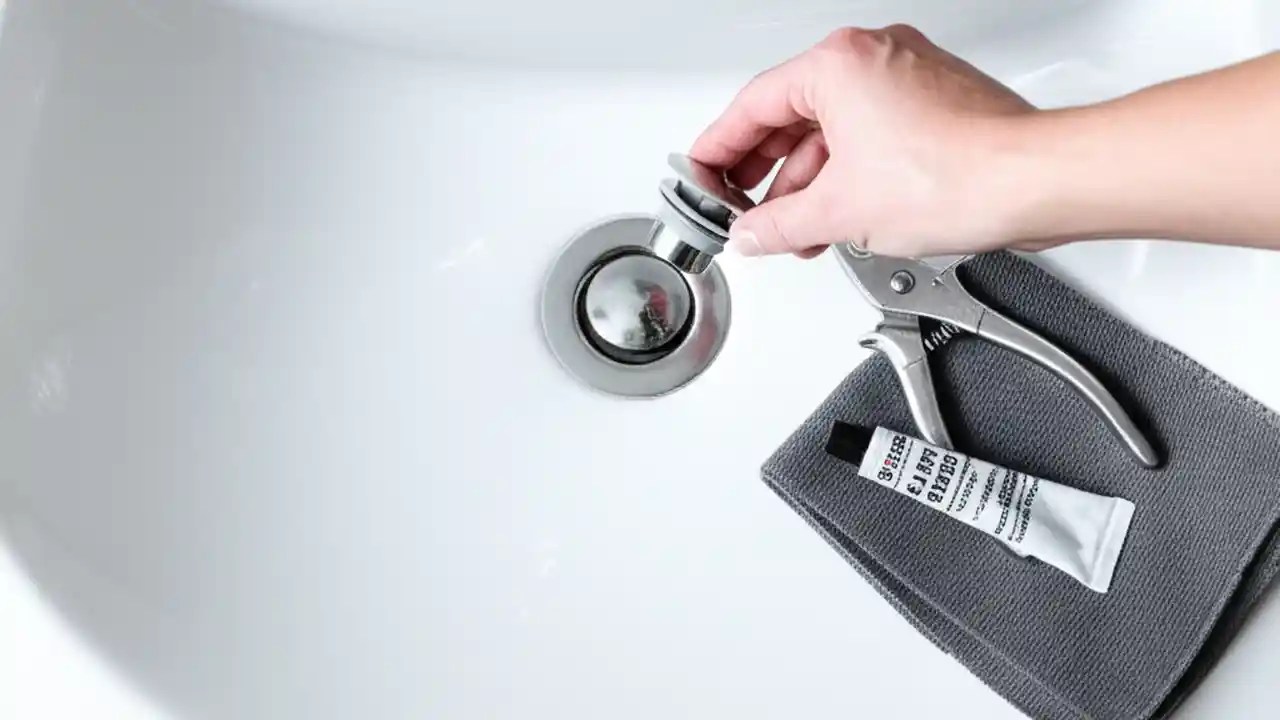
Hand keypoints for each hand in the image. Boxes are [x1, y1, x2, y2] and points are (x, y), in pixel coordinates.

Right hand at [690, 26, 1040, 258]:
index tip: (701, 173)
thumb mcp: (838, 211)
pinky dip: (846, 173)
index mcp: (838, 65)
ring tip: (790, 228)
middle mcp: (874, 57)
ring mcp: (908, 76)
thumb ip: (778, 224)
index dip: (718, 148)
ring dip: (807, 181)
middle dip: (764, 171)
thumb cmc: (956, 174)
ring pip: (834, 128)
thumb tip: (751, 233)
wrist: (1033, 182)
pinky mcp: (934, 103)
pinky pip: (870, 134)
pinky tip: (836, 214)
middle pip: (793, 114)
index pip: (754, 105)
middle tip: (738, 204)